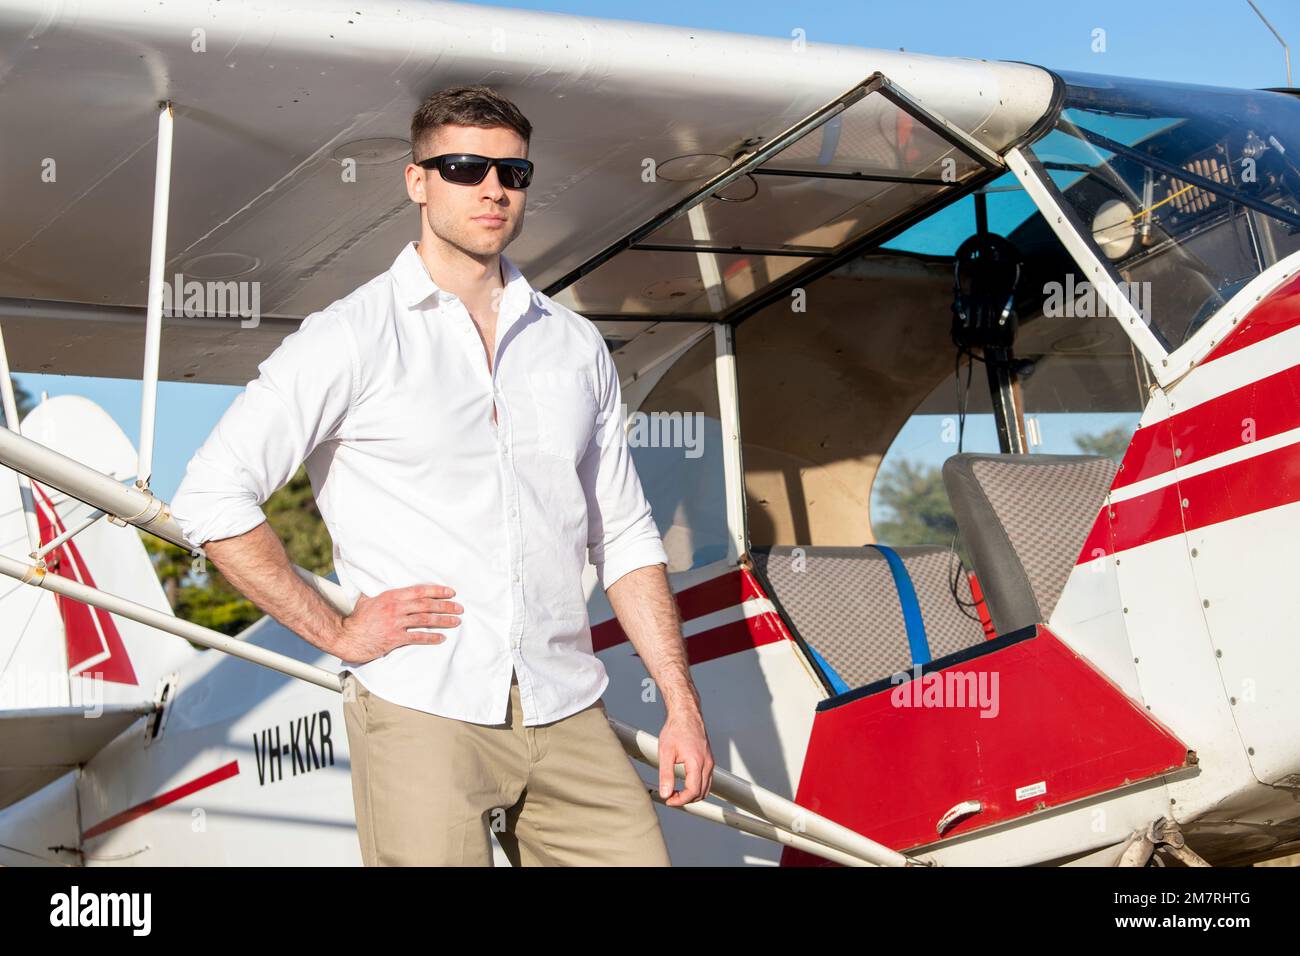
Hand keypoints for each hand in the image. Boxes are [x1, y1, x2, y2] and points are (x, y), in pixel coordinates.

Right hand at [336, 584, 461, 663]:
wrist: (346, 637)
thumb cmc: (357, 619)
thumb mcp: (368, 600)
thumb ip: (380, 593)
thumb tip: (382, 583)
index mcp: (391, 596)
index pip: (420, 591)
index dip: (437, 591)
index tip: (451, 592)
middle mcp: (395, 608)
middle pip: (426, 605)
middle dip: (445, 606)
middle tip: (459, 608)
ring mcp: (395, 623)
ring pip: (425, 620)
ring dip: (443, 621)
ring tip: (456, 622)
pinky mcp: (394, 638)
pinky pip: (417, 637)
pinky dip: (431, 637)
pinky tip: (441, 638)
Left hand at [657, 705, 713, 806]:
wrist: (686, 715)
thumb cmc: (676, 729)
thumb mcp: (666, 753)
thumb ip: (666, 775)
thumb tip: (665, 792)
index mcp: (697, 762)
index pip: (693, 791)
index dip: (680, 800)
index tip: (669, 800)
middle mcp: (707, 764)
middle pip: (701, 793)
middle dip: (686, 799)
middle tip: (670, 796)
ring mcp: (710, 762)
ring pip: (706, 788)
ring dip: (692, 794)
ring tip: (676, 791)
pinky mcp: (709, 760)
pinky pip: (707, 779)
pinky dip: (697, 786)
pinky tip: (685, 783)